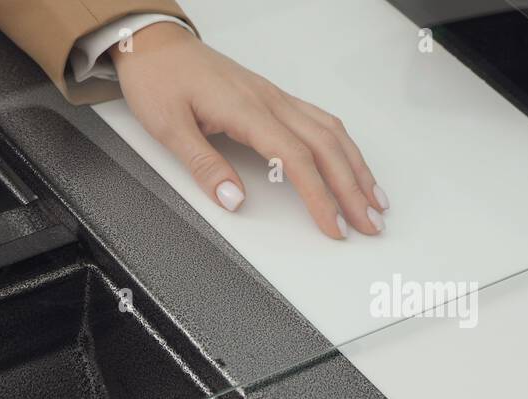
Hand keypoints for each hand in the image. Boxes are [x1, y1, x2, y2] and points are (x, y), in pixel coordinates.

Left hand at [111, 23, 387, 238]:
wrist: (155, 45)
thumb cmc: (159, 80)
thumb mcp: (168, 128)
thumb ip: (204, 165)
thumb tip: (233, 199)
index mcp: (246, 110)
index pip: (295, 159)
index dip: (319, 196)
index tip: (333, 225)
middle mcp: (269, 101)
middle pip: (325, 147)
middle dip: (352, 188)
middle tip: (369, 223)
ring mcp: (274, 97)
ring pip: (330, 131)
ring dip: (355, 167)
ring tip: (372, 198)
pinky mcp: (272, 97)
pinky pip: (319, 120)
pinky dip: (342, 146)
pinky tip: (349, 161)